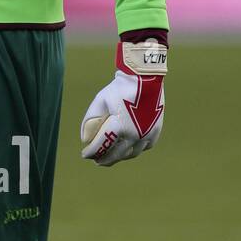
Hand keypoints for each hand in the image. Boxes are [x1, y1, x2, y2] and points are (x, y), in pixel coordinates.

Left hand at [80, 39, 166, 166]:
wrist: (144, 79)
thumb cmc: (118, 89)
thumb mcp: (99, 101)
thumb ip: (90, 120)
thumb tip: (85, 139)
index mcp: (119, 126)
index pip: (101, 146)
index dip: (91, 152)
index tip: (84, 154)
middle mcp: (134, 133)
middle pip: (116, 154)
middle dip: (105, 159)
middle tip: (97, 161)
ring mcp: (147, 133)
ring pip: (131, 153)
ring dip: (120, 157)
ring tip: (111, 157)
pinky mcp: (155, 131)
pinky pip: (144, 147)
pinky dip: (135, 150)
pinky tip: (127, 149)